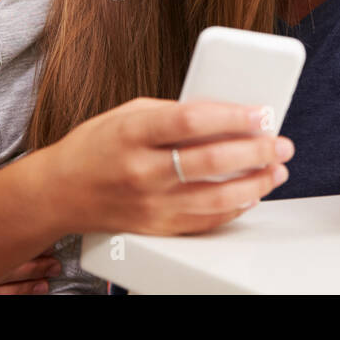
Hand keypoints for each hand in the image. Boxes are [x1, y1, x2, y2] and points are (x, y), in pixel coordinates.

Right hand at [44, 97, 292, 236]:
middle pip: (211, 161)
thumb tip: (223, 111)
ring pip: (215, 197)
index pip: (191, 121)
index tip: (260, 113)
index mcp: (133, 133)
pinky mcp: (157, 228)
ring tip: (276, 169)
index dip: (232, 116)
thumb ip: (173, 111)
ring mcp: (150, 204)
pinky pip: (206, 221)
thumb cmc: (94, 147)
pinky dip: (235, 207)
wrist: (60, 192)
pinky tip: (251, 193)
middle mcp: (142, 171)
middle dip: (256, 151)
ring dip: (255, 183)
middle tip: (280, 143)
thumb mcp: (128, 113)